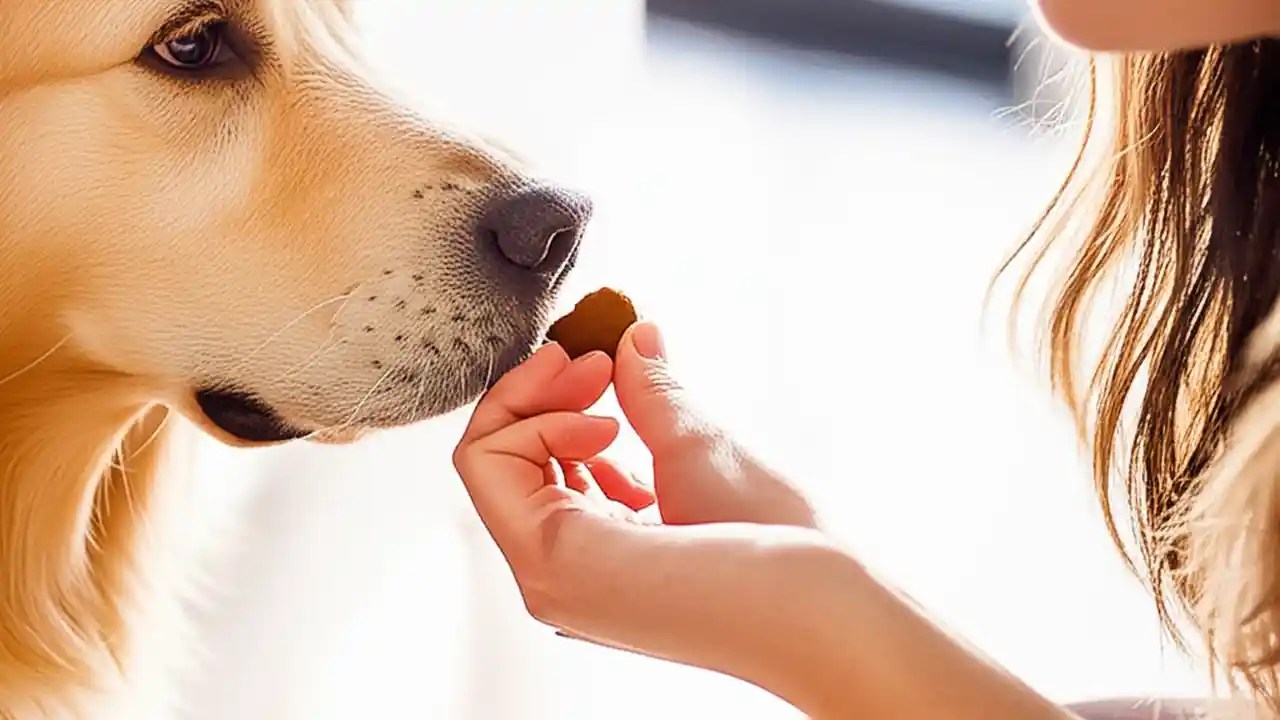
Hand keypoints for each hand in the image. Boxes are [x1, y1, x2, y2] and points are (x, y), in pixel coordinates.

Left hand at [451, 321, 821, 664]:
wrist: (836, 632)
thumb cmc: (778, 566)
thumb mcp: (705, 458)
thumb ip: (651, 391)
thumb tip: (632, 338)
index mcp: (555, 564)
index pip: (486, 460)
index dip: (528, 394)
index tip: (587, 360)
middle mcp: (559, 588)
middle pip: (509, 473)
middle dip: (547, 404)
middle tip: (600, 359)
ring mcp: (591, 593)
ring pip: (544, 491)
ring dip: (571, 431)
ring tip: (620, 393)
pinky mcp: (626, 586)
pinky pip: (581, 516)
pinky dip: (596, 469)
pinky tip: (636, 445)